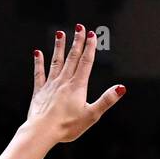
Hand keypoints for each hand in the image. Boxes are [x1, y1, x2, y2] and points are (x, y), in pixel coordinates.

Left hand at [25, 25, 122, 143]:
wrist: (43, 131)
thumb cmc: (68, 126)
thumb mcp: (92, 115)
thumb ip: (106, 100)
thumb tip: (121, 88)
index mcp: (78, 86)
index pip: (86, 62)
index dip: (90, 48)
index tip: (92, 35)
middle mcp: (64, 81)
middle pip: (72, 58)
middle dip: (77, 42)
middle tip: (80, 27)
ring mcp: (51, 85)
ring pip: (56, 62)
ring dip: (59, 47)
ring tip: (60, 34)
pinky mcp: (40, 92)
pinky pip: (39, 74)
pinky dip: (39, 63)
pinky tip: (38, 53)